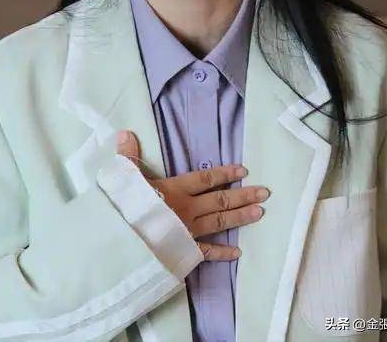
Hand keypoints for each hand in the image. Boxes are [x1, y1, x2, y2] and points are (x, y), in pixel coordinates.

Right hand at [116, 130, 269, 261]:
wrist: (121, 241)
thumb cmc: (123, 207)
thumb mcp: (123, 177)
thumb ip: (128, 155)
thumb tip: (125, 132)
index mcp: (174, 189)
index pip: (205, 179)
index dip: (224, 174)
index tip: (243, 170)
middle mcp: (187, 209)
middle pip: (220, 200)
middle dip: (243, 195)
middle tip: (265, 192)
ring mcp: (188, 231)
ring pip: (219, 222)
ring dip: (240, 217)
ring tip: (260, 212)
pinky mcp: (184, 252)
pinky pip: (206, 252)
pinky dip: (222, 253)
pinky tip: (238, 253)